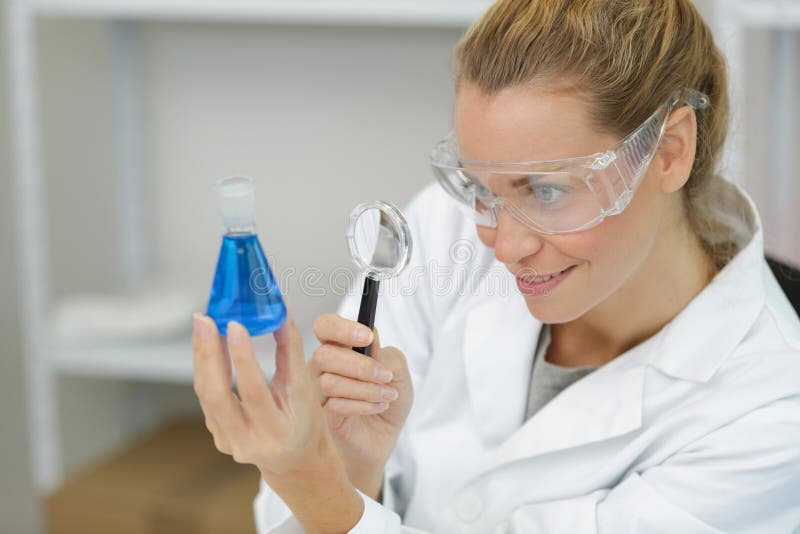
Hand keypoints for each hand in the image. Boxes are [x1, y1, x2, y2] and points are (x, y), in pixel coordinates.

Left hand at [191, 312, 363, 532]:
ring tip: (204, 323)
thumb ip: (291, 349)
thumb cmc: (305, 420)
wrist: (297, 458)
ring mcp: (229, 442)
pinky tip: (207, 344)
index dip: (243, 357)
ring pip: (206, 394)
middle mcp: (249, 442)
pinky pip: (205, 397)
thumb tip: (281, 311)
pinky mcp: (218, 436)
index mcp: (277, 431)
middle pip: (217, 395)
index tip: (235, 325)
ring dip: (202, 355)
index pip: (254, 391)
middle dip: (208, 352)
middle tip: (205, 319)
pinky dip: (205, 367)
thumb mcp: (305, 387)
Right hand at [309, 313, 413, 497]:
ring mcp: (318, 392)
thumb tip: (373, 339)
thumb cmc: (388, 399)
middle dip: (361, 365)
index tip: (367, 336)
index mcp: (340, 347)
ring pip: (330, 382)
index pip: (325, 326)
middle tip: (385, 376)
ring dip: (366, 389)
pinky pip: (335, 405)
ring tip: (387, 395)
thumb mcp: (399, 373)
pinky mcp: (322, 416)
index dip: (341, 328)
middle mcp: (323, 366)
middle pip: (325, 354)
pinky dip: (363, 406)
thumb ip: (387, 355)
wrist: (386, 437)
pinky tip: (377, 407)